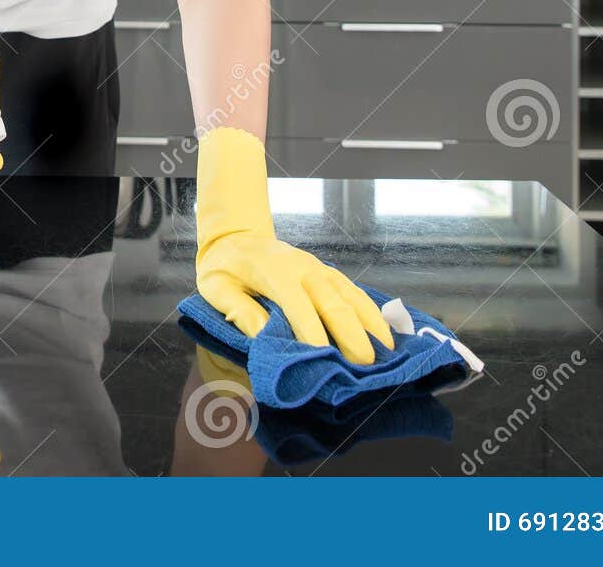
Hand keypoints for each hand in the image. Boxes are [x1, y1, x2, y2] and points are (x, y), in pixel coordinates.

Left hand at [194, 126, 394, 361]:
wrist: (237, 237)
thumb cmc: (225, 267)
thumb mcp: (216, 287)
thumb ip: (239, 310)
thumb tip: (264, 337)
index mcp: (274, 272)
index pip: (297, 304)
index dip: (311, 332)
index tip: (323, 359)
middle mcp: (304, 268)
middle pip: (334, 302)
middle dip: (351, 335)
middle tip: (364, 366)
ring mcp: (320, 269)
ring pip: (351, 296)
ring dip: (370, 324)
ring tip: (385, 354)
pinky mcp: (328, 273)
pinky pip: (355, 292)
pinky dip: (371, 312)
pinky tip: (383, 334)